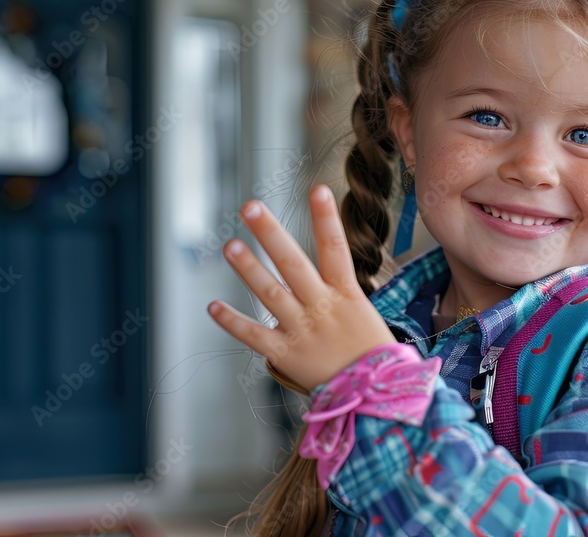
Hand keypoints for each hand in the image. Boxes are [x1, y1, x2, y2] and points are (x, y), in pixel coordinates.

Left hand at [207, 184, 396, 391]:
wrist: (375, 399)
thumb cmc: (371, 353)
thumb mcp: (366, 314)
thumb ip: (343, 290)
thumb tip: (332, 260)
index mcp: (347, 295)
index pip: (336, 248)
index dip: (326, 218)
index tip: (317, 188)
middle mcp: (322, 307)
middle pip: (293, 263)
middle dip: (271, 233)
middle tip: (250, 206)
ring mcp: (302, 330)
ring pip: (270, 293)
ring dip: (248, 269)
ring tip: (230, 245)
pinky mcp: (285, 354)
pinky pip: (254, 335)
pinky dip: (232, 321)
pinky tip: (212, 306)